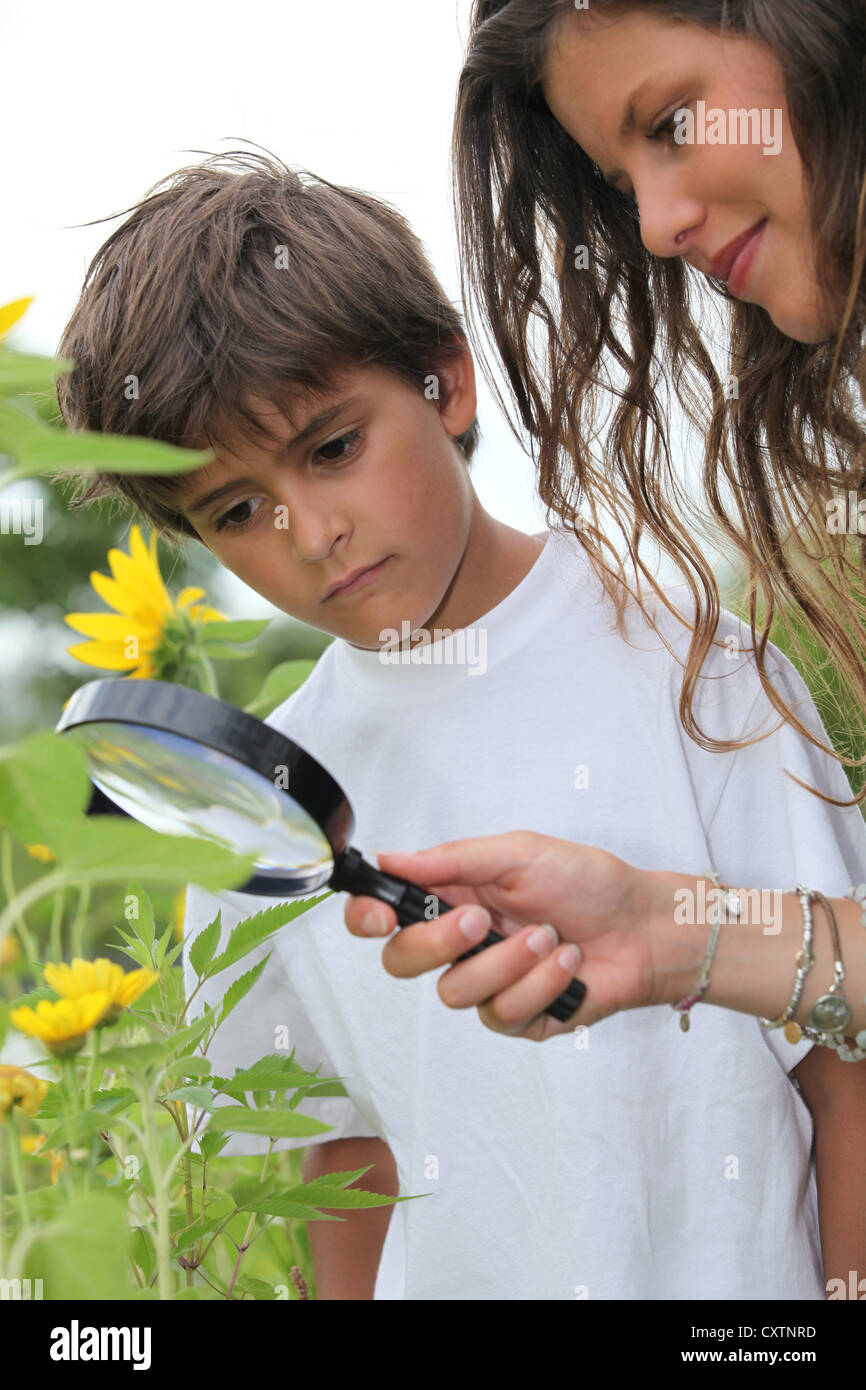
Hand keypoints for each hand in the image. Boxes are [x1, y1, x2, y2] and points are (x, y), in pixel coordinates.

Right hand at [342, 831, 657, 1040]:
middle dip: (439, 943)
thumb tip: (391, 857)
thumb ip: (452, 859)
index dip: (367, 918)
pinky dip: (541, 984)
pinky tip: (567, 962)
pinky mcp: (519, 1019)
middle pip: (402, 961)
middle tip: (483, 920)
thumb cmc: (588, 882)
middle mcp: (462, 944)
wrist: (645, 927)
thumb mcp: (519, 852)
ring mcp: (489, 985)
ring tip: (549, 936)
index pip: (384, 915)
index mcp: (452, 898)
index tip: (381, 914)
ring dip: (508, 962)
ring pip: (455, 993)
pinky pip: (503, 1015)